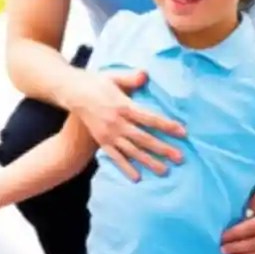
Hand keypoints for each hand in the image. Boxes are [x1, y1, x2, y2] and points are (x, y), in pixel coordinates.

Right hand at [66, 68, 185, 179]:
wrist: (72, 93)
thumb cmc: (95, 83)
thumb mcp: (113, 77)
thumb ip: (130, 78)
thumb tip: (145, 75)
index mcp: (122, 106)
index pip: (149, 118)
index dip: (166, 125)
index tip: (182, 132)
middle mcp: (117, 123)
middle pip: (144, 138)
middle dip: (163, 148)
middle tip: (179, 158)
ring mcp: (109, 134)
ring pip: (132, 151)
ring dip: (149, 161)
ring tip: (164, 171)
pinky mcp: (101, 141)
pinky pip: (115, 157)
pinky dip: (126, 168)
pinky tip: (137, 178)